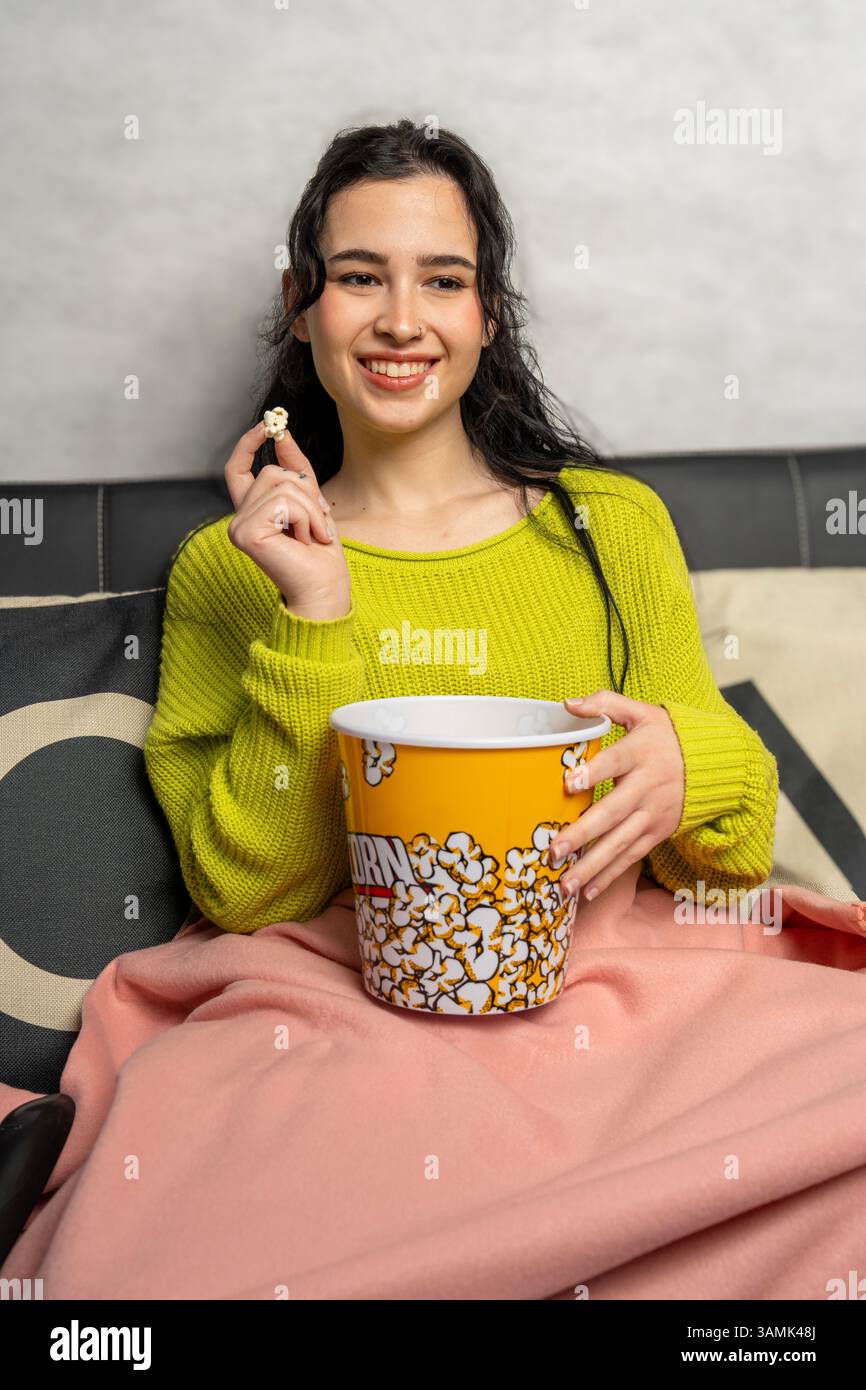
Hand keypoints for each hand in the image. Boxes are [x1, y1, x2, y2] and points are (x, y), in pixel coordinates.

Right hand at [224, 419, 351, 619]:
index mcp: (251, 512)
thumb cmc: (320, 554)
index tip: (270, 425)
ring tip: (312, 536)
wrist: (325, 588)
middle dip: (306, 493)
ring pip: (282, 485)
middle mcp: (239, 519)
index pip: (237, 469)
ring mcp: (239, 527)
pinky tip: (304, 541)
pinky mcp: (246, 533)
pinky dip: (305, 519)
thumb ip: (296, 470)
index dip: (249, 443)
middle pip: (273, 473)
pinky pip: (284, 503)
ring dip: (310, 509)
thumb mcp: (312, 503)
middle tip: (316, 523)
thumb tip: (284, 435)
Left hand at [551, 689, 685, 901]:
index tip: (568, 783)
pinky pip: (631, 857)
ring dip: (592, 866)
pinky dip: (610, 876)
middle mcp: (646, 787)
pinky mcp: (657, 833)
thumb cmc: (667, 736)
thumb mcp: (642, 711)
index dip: (592, 773)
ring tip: (564, 885)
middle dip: (583, 833)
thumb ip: (605, 702)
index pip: (615, 762)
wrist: (715, 765)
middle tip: (554, 850)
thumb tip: (566, 703)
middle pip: (612, 812)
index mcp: (641, 753)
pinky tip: (587, 893)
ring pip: (620, 843)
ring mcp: (653, 814)